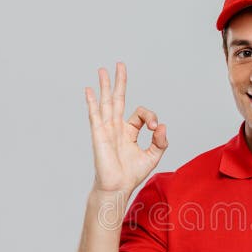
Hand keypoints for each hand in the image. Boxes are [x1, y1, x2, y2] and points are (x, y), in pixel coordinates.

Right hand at [85, 63, 167, 193]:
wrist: (117, 187)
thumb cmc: (131, 174)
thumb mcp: (153, 156)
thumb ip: (160, 141)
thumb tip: (162, 126)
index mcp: (129, 131)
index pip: (140, 114)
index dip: (151, 116)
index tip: (156, 127)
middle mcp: (116, 127)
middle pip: (118, 99)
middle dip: (120, 82)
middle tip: (120, 64)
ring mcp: (106, 130)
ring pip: (106, 103)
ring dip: (105, 86)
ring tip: (102, 70)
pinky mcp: (99, 135)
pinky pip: (95, 115)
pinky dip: (92, 102)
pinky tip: (89, 91)